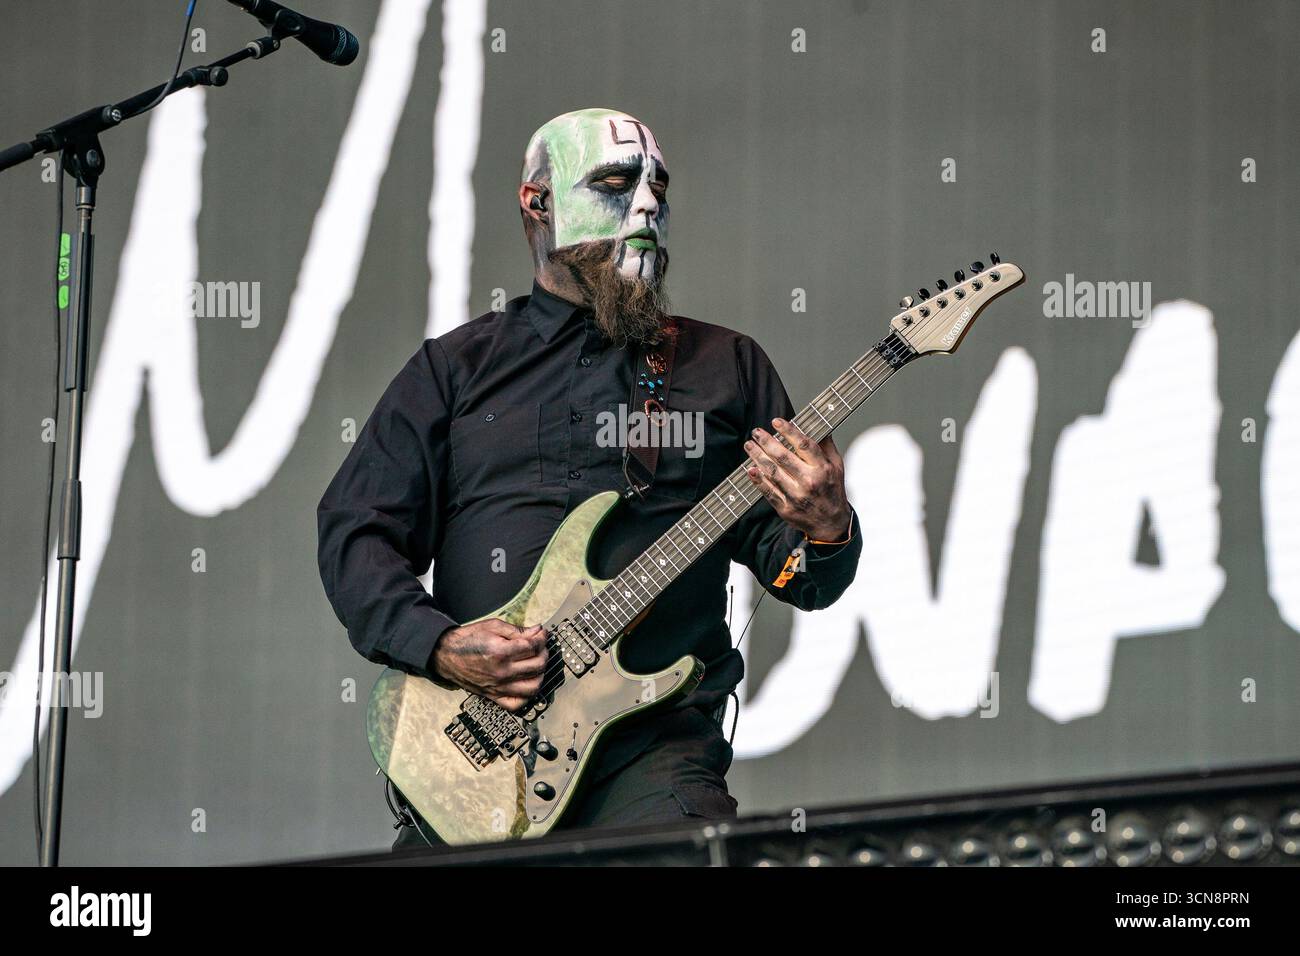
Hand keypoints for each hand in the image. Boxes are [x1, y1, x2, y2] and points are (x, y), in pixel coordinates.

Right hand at [431, 619, 548, 711]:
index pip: (533, 647)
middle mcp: (501, 672)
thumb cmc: (467, 640)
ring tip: (537, 664)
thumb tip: (537, 631)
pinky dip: (527, 695)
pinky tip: (527, 682)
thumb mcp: (493, 626)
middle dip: (544, 652)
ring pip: (533, 687)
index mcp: (501, 652)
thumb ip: (517, 630)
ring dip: (541, 674)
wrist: (446, 655)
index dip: (542, 638)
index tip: (542, 633)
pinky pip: (517, 703)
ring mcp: (498, 687)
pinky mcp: (494, 696)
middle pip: (537, 665)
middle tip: (540, 646)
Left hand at [744, 418, 850, 541]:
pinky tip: (750, 469)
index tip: (776, 422)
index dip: (788, 431)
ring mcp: (796, 496)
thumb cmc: (833, 491)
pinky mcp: (785, 508)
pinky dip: (757, 480)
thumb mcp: (837, 466)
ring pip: (772, 472)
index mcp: (822, 469)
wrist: (831, 523)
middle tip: (756, 432)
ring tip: (749, 446)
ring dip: (757, 457)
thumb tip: (818, 425)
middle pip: (783, 457)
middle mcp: (809, 481)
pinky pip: (768, 491)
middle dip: (766, 442)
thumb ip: (826, 446)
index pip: (803, 445)